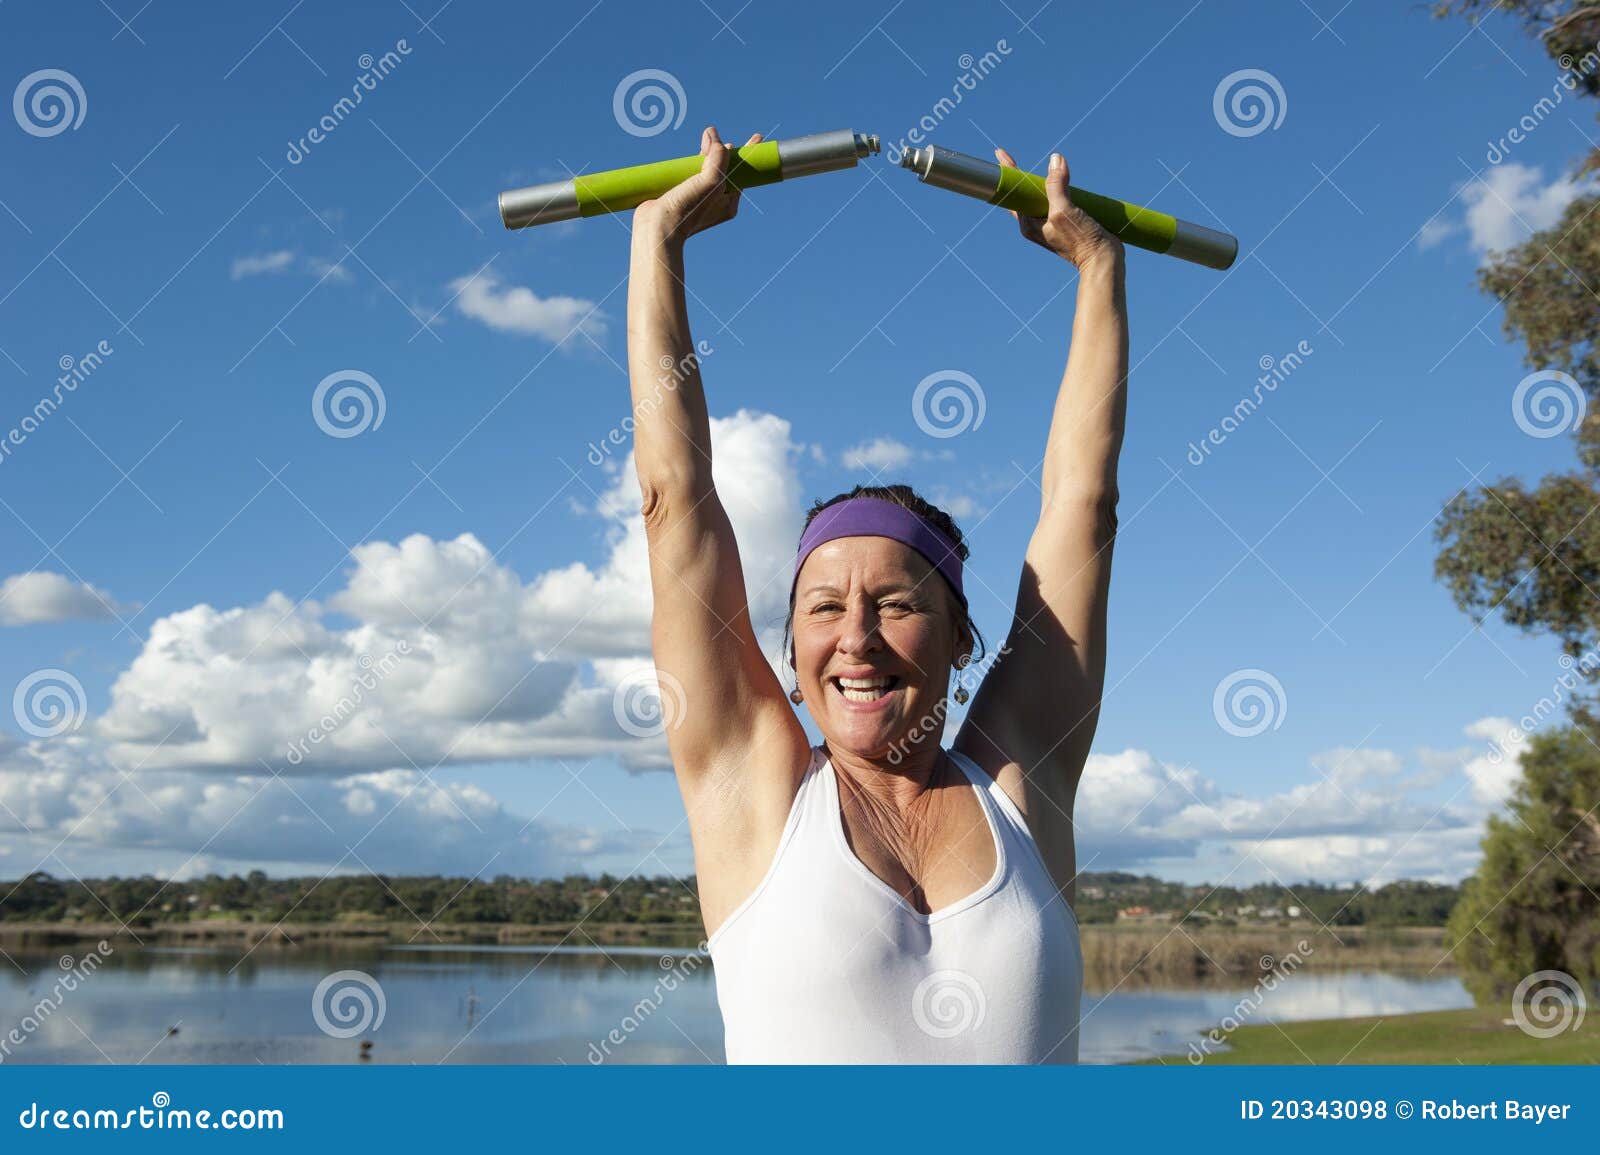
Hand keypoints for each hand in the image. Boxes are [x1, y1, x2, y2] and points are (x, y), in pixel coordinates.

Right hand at [634, 125, 762, 246]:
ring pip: (705, 169)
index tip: (757, 137)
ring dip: (706, 153)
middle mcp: (715, 200)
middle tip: (724, 138)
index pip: (742, 172)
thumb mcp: (711, 181)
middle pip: (724, 168)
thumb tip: (714, 135)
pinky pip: (689, 173)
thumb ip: (718, 158)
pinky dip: (689, 161)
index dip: (749, 153)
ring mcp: (697, 197)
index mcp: (728, 201)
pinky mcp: (680, 194)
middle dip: (725, 150)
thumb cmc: (688, 210)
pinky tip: (689, 153)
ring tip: (707, 137)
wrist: (657, 230)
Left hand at [994, 147, 1123, 271]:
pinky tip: (1064, 181)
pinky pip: (1058, 202)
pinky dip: (1059, 189)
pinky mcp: (1067, 224)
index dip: (1008, 172)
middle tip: (1009, 157)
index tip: (999, 153)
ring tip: (1038, 166)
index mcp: (1029, 224)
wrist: (1103, 261)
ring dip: (1042, 182)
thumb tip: (1055, 160)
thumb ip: (1056, 186)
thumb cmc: (1081, 240)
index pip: (1014, 192)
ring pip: (1042, 197)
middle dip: (1020, 176)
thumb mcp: (1064, 210)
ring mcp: (1051, 225)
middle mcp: (1037, 225)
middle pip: (1025, 194)